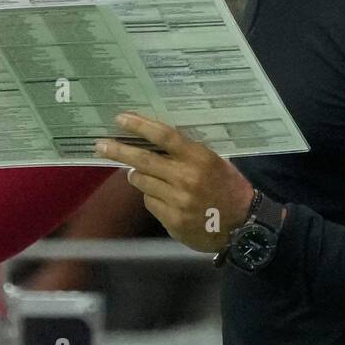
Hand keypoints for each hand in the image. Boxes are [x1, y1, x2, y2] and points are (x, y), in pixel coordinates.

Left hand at [96, 112, 254, 253]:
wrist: (243, 225)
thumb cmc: (229, 187)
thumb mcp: (214, 162)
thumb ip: (186, 153)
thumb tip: (153, 141)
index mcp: (200, 158)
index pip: (164, 137)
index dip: (140, 126)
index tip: (121, 119)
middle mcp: (186, 178)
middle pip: (143, 160)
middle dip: (118, 150)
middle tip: (101, 144)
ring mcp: (178, 201)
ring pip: (141, 182)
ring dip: (136, 175)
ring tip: (140, 173)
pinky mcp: (172, 220)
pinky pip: (150, 202)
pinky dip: (151, 196)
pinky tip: (163, 197)